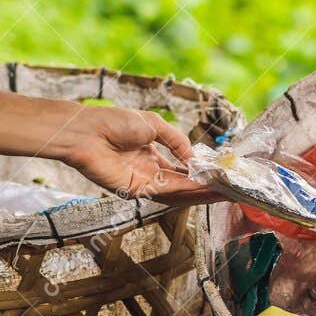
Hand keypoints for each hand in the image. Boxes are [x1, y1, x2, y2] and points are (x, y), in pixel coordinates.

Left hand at [51, 106, 215, 201]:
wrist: (88, 131)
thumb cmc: (114, 122)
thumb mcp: (154, 124)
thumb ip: (176, 140)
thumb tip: (194, 157)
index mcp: (151, 154)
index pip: (180, 169)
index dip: (199, 173)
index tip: (217, 175)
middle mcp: (149, 171)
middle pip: (182, 184)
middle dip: (205, 187)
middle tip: (227, 189)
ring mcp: (143, 183)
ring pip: (177, 192)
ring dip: (200, 192)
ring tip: (223, 191)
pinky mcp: (136, 191)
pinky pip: (166, 193)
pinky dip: (186, 191)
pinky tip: (203, 188)